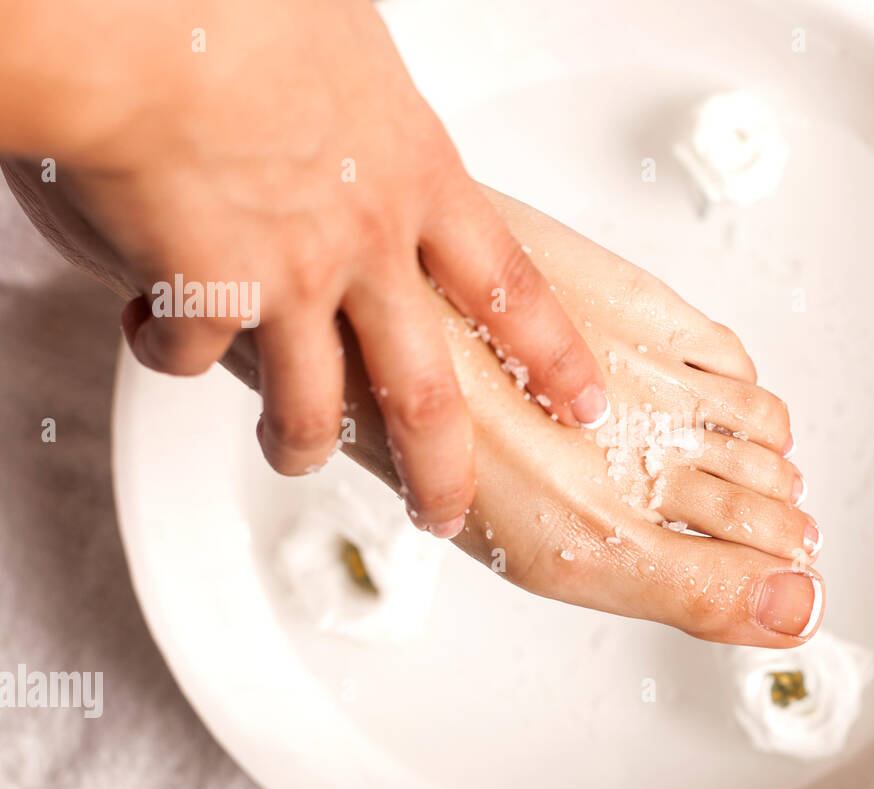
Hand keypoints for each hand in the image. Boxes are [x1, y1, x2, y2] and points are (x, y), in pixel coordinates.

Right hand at [0, 0, 607, 537]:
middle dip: (439, 468)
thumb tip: (350, 124)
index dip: (552, 355)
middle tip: (444, 514)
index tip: (582, 405)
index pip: (511, 289)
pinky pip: (194, 358)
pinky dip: (172, 352)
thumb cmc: (248, 6)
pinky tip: (151, 326)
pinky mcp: (205, 298)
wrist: (155, 24)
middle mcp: (366, 247)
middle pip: (426, 393)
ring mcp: (290, 281)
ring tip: (294, 456)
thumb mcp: (352, 55)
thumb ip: (368, 119)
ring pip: (311, 408)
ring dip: (299, 445)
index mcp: (417, 180)